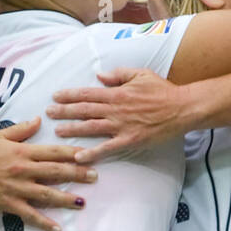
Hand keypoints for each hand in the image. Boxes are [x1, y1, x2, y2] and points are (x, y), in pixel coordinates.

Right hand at [0, 117, 97, 230]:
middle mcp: (23, 169)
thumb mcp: (0, 137)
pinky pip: (31, 215)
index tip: (89, 154)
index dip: (73, 153)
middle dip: (77, 174)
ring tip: (83, 203)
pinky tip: (58, 229)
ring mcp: (17, 188)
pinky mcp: (10, 204)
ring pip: (47, 194)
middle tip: (95, 176)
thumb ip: (22, 129)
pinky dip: (45, 223)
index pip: (53, 151)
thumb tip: (39, 119)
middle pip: (55, 171)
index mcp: (23, 152)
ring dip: (66, 199)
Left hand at [46, 68, 192, 161]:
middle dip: (64, 111)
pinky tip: (79, 157)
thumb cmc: (162, 91)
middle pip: (84, 110)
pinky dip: (92, 153)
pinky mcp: (129, 140)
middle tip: (48, 113)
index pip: (87, 93)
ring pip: (91, 127)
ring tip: (57, 131)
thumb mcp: (140, 74)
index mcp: (116, 92)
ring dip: (72, 129)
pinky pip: (107, 148)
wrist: (181, 108)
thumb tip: (99, 75)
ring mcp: (121, 125)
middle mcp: (115, 108)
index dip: (69, 95)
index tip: (55, 96)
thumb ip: (118, 75)